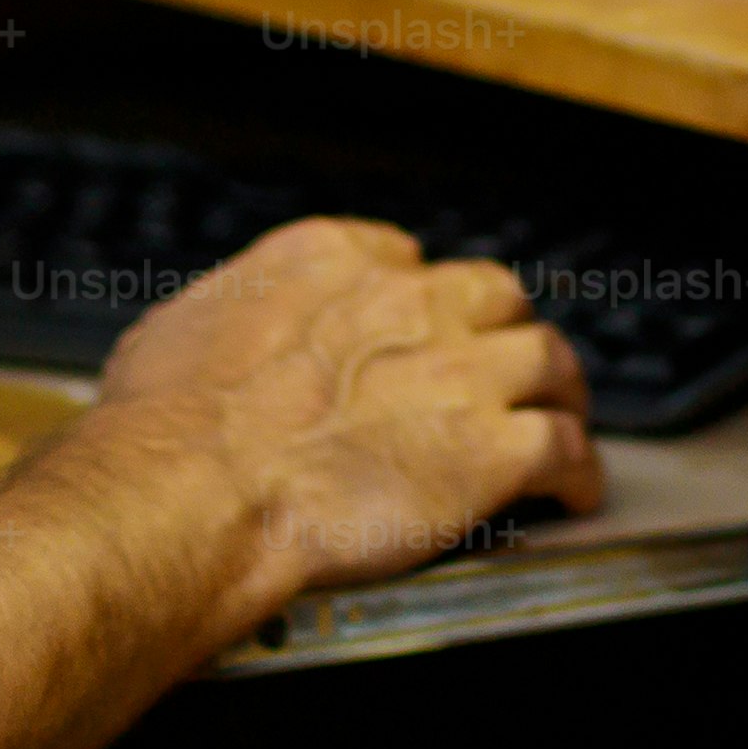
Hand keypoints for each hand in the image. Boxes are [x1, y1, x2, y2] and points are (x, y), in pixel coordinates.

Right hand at [92, 216, 602, 615]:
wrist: (197, 491)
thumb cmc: (167, 428)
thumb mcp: (176, 329)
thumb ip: (226, 314)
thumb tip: (220, 335)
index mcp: (331, 263)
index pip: (404, 256)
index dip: (418, 294)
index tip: (420, 324)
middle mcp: (409, 302)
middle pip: (493, 296)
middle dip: (502, 330)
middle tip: (501, 366)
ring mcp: (461, 373)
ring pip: (549, 359)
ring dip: (561, 392)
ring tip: (566, 417)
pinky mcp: (493, 450)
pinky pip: (565, 448)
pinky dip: (580, 470)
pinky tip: (577, 492)